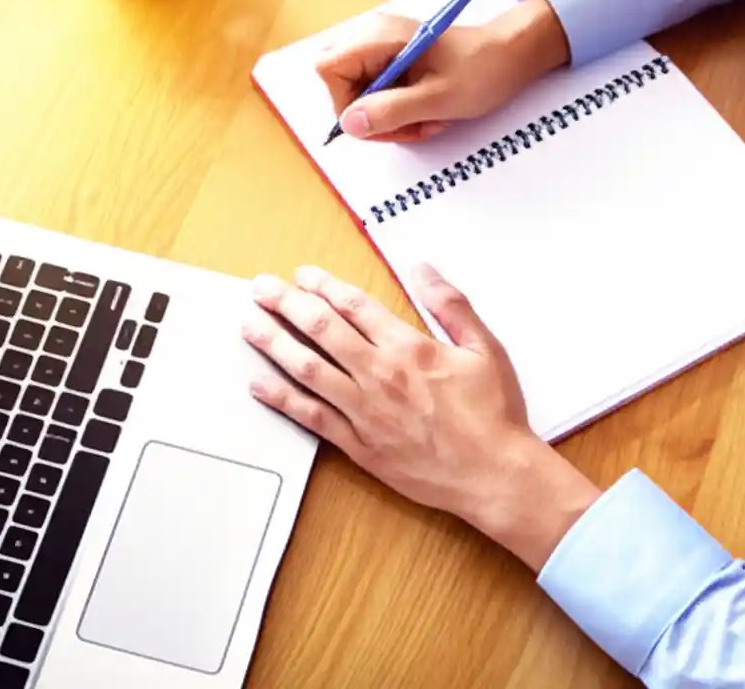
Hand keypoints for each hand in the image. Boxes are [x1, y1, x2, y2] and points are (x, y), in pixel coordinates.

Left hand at [242, 264, 599, 571]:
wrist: (494, 476)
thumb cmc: (493, 415)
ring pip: (308, 369)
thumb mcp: (484, 349)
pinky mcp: (359, 445)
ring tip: (250, 324)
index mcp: (410, 349)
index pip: (355, 306)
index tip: (303, 275)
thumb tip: (423, 269)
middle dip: (286, 303)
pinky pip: (312, 417)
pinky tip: (259, 384)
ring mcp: (365, 412)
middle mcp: (380, 376)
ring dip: (274, 343)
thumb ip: (452, 305)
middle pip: (322, 329)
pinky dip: (282, 399)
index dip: (324, 285)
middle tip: (262, 288)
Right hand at [316, 0, 568, 141]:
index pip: (329, 70)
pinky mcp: (395, 61)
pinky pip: (380, 93)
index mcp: (380, 36)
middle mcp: (374, 37)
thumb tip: (350, 125)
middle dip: (371, 115)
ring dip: (390, 117)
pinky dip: (400, 111)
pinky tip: (426, 114)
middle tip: (407, 126)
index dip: (346, 103)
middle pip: (341, 83)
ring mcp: (383, 49)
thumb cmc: (481, 70)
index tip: (378, 121)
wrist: (511, 56)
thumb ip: (391, 111)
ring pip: (362, 94)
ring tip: (425, 120)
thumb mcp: (437, 99)